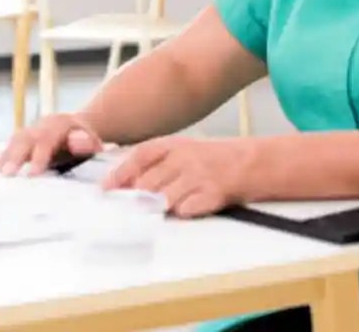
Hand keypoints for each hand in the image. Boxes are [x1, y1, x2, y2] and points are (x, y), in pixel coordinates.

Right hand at [0, 113, 104, 176]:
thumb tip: (77, 143)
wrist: (78, 128)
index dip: (39, 156)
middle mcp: (42, 125)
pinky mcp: (24, 137)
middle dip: (16, 156)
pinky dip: (4, 156)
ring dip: (7, 156)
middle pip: (26, 138)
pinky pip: (12, 144)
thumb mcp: (92, 141)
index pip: (47, 139)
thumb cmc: (86, 140)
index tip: (32, 174)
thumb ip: (86, 143)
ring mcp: (31, 130)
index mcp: (60, 124)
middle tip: (7, 174)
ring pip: (16, 140)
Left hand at [103, 136, 253, 217]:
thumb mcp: (182, 152)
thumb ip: (154, 165)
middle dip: (136, 199)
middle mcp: (184, 158)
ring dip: (160, 208)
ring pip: (164, 198)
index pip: (138, 157)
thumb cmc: (213, 159)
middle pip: (147, 183)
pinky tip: (188, 208)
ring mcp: (199, 175)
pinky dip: (183, 212)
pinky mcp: (214, 193)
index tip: (105, 189)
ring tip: (163, 209)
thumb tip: (122, 185)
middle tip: (128, 209)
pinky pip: (187, 209)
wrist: (254, 162)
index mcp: (173, 145)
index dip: (119, 174)